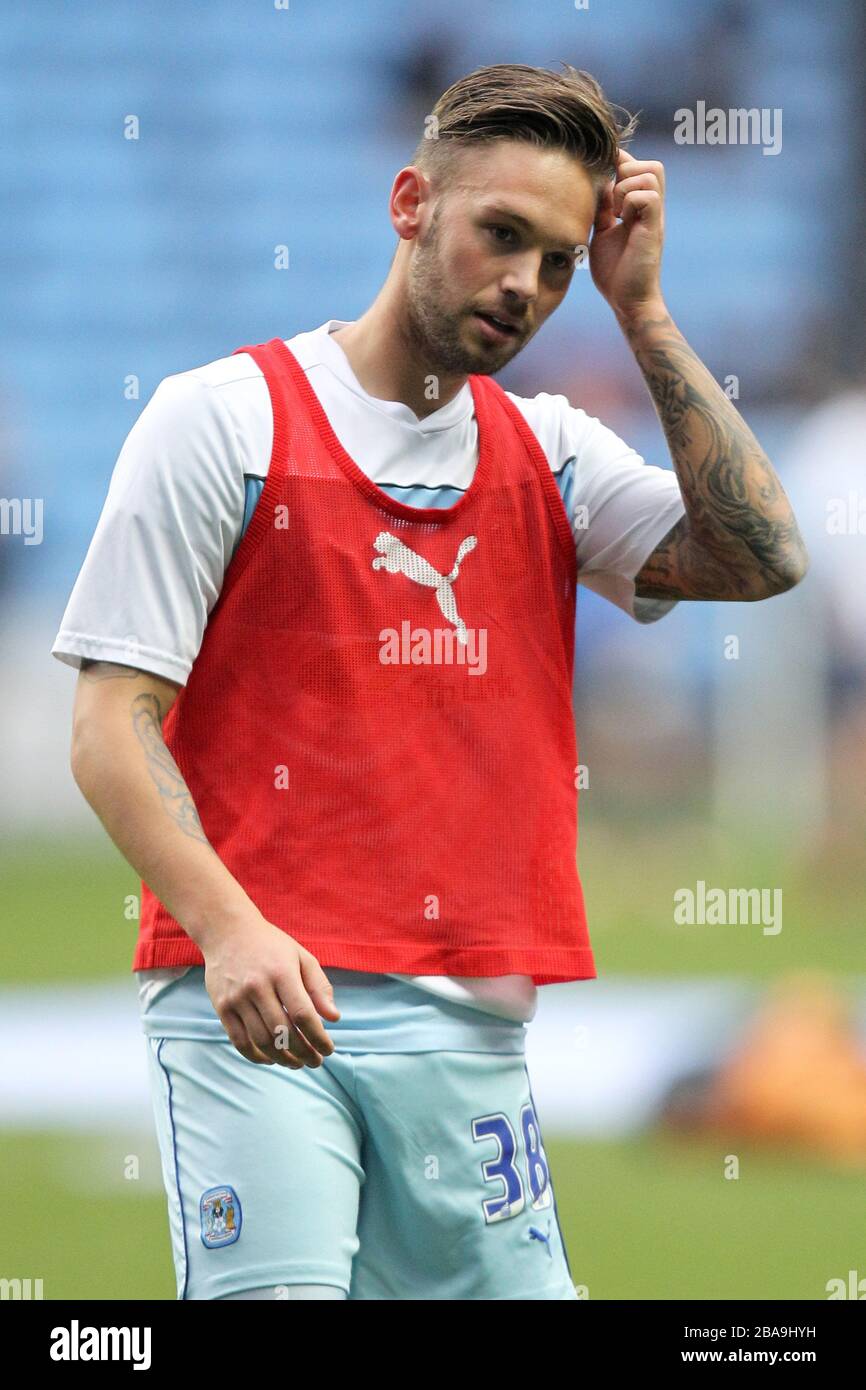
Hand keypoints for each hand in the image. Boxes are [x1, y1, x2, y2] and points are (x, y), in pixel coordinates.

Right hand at [201, 911, 340, 1067]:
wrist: (227, 931)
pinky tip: (272, 1058)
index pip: (303, 1014)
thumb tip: (334, 1018)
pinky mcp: (222, 1007)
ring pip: (261, 1041)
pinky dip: (257, 1056)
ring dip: (282, 1058)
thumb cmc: (271, 946)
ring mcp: (236, 998)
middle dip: (303, 1053)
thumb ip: (319, 987)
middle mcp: (257, 986)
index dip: (318, 1037)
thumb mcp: (301, 957)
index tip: (328, 1050)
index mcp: (281, 972)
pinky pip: (239, 1041)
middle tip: (315, 1062)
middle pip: (282, 1032)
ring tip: (297, 1063)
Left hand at [589, 149, 665, 318]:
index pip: (639, 169)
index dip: (623, 164)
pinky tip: (621, 220)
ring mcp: (654, 218)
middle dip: (628, 171)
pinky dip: (630, 201)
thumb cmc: (615, 272)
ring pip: (651, 174)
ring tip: (616, 212)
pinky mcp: (653, 228)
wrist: (628, 301)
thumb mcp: (602, 233)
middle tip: (613, 200)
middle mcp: (651, 210)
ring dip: (627, 187)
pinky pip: (649, 196)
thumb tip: (600, 184)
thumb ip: (603, 209)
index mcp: (640, 209)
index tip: (604, 177)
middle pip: (653, 165)